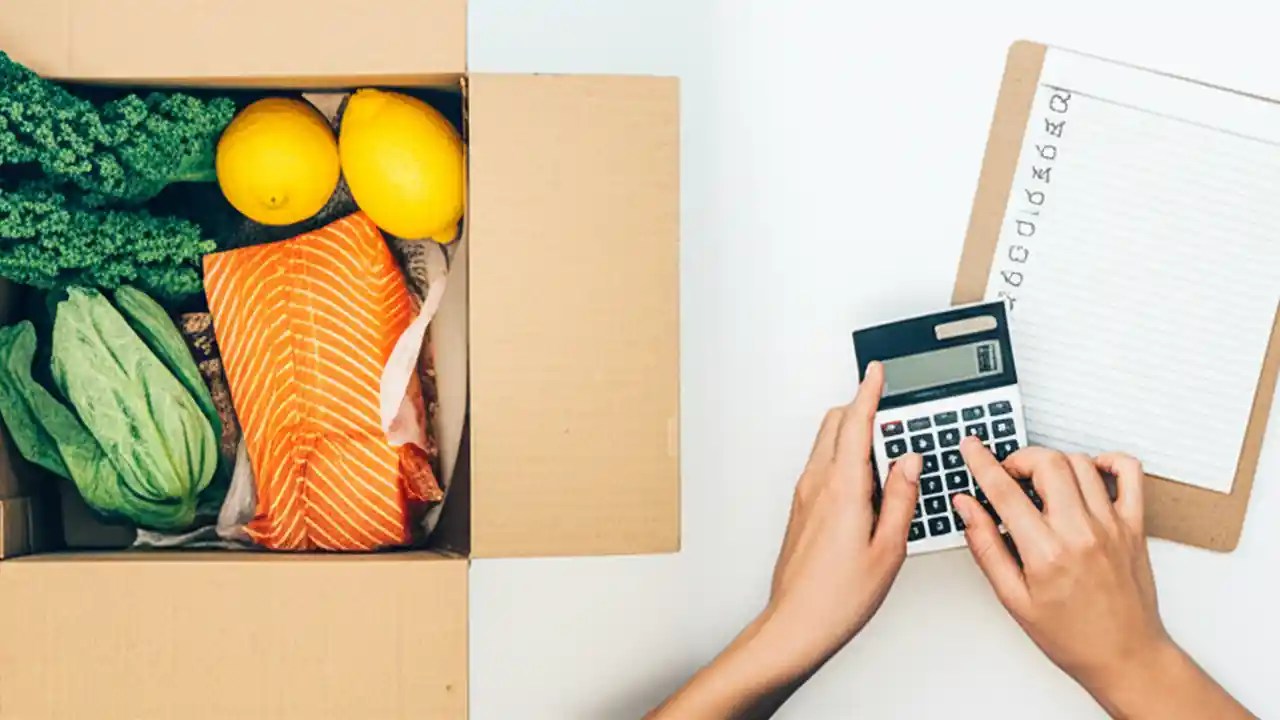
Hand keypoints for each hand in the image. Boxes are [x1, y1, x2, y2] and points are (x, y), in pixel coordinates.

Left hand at [647, 362, 920, 718]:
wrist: (795, 624)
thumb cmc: (839, 596)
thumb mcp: (888, 548)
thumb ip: (901, 498)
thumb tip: (909, 462)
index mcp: (842, 489)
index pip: (856, 424)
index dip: (868, 392)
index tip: (876, 371)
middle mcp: (817, 484)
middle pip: (836, 425)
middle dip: (861, 409)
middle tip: (891, 411)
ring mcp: (804, 495)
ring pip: (827, 444)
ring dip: (852, 434)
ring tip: (885, 449)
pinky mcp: (800, 509)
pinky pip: (822, 466)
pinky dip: (844, 458)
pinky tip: (866, 482)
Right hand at [953, 439, 1252, 717]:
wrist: (1125, 657)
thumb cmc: (1073, 636)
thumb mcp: (1013, 598)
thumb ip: (986, 546)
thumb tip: (967, 508)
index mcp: (1046, 553)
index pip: (1005, 490)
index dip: (981, 462)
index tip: (972, 448)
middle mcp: (1082, 532)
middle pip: (1047, 462)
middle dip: (1019, 458)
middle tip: (1008, 474)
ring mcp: (1112, 525)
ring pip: (1081, 462)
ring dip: (1054, 461)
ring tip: (1041, 481)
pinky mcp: (1135, 525)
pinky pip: (1129, 472)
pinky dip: (1108, 460)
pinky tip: (1088, 473)